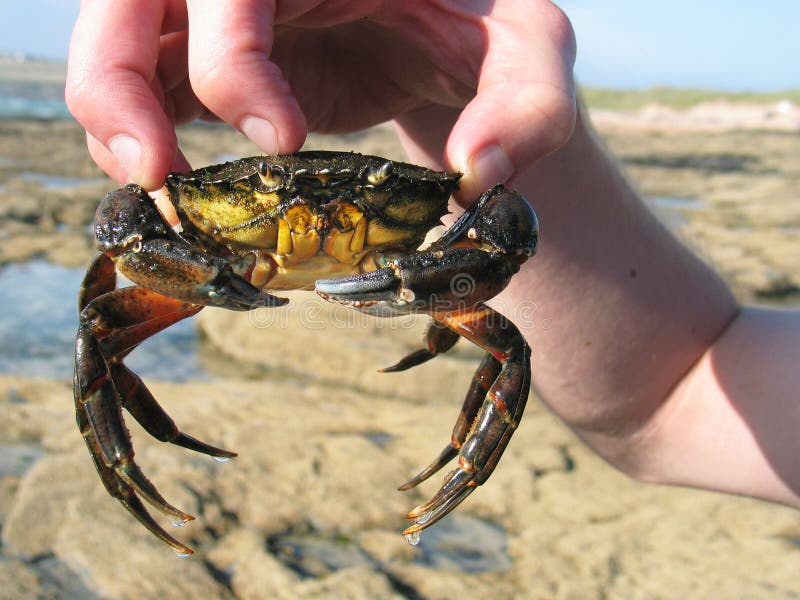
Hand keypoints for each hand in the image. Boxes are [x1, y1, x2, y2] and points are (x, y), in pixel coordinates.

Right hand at [66, 0, 576, 194]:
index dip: (233, 56)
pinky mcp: (214, 59)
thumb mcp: (530, 51)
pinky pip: (144, 84)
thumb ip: (528, 104)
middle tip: (156, 173)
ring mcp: (224, 15)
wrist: (449, 37)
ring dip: (112, 117)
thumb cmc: (485, 28)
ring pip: (116, 39)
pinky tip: (173, 185)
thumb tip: (477, 174)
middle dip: (122, 82)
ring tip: (157, 189)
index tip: (286, 139)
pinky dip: (136, 136)